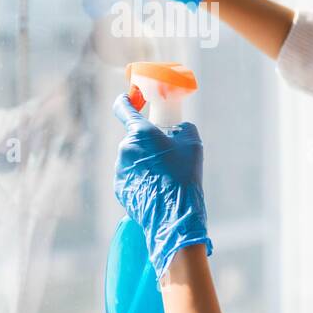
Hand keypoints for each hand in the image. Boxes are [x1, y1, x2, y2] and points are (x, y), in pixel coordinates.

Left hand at [112, 93, 210, 280]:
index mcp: (140, 132)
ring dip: (145, 162)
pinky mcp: (120, 187)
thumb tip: (176, 129)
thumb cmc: (185, 175)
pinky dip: (141, 178)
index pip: (122, 107)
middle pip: (134, 138)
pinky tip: (157, 188)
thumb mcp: (192, 143)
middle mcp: (125, 148)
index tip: (132, 98)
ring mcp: (120, 169)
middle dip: (148, 142)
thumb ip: (181, 128)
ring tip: (165, 176)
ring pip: (133, 158)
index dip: (126, 99)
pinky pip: (130, 175)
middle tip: (166, 154)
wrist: (175, 214)